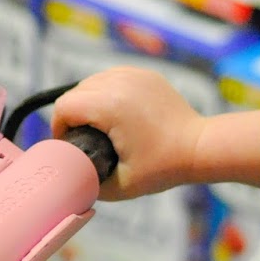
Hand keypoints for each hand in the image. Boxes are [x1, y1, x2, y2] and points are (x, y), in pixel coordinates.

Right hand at [52, 67, 203, 200]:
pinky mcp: (144, 75)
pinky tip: (114, 111)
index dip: (59, 128)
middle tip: (82, 138)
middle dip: (72, 115)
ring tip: (98, 125)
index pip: (64, 107)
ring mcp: (133, 75)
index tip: (68, 145)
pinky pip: (111, 78)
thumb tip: (71, 177)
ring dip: (88, 102)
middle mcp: (119, 82)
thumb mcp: (121, 185)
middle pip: (75, 93)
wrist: (200, 146)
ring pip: (92, 82)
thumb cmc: (164, 166)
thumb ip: (89, 181)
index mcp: (109, 105)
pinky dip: (106, 92)